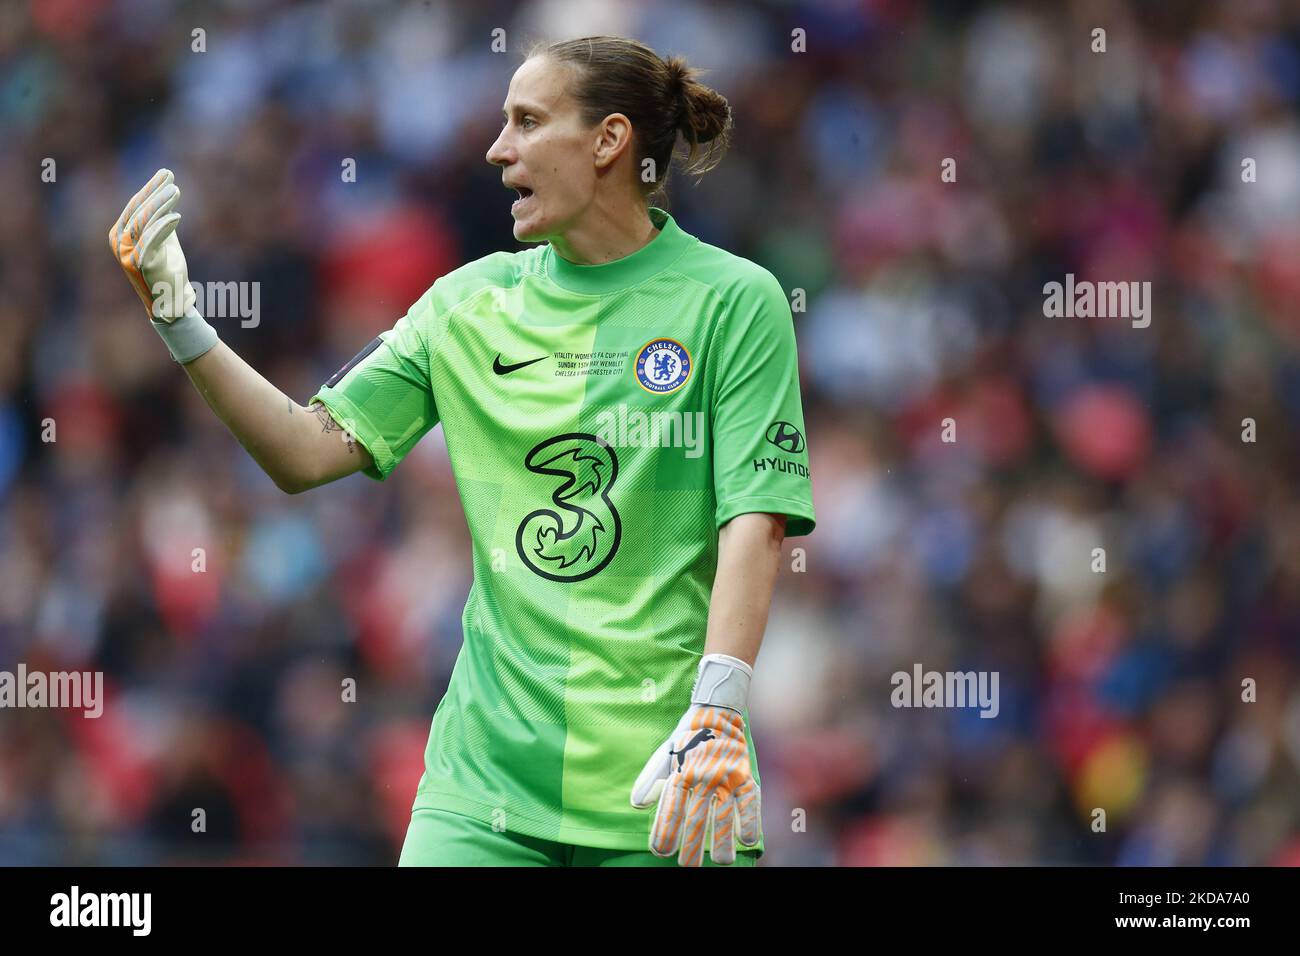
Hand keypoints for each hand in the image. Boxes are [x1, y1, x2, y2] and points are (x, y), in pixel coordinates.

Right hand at [108, 168, 195, 322]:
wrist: (171, 301)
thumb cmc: (168, 269)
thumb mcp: (162, 239)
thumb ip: (159, 219)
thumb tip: (165, 192)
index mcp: (120, 235)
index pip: (135, 206)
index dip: (150, 188)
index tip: (166, 173)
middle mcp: (119, 243)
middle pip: (138, 211)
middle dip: (155, 191)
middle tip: (170, 176)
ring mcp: (128, 254)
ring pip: (144, 223)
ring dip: (160, 204)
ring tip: (176, 191)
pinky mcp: (142, 264)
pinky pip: (152, 240)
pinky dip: (164, 227)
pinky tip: (177, 216)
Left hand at [630, 654, 760, 865]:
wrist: (717, 709)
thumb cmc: (687, 738)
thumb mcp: (665, 754)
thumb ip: (651, 779)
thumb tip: (636, 804)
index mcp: (680, 772)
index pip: (670, 808)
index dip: (665, 831)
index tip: (661, 851)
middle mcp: (702, 776)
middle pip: (697, 817)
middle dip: (693, 846)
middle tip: (688, 866)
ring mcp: (725, 776)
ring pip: (724, 814)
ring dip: (723, 841)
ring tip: (722, 862)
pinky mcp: (744, 773)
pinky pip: (749, 800)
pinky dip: (750, 820)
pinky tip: (747, 840)